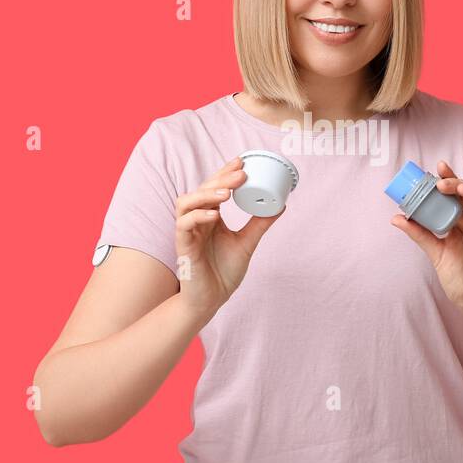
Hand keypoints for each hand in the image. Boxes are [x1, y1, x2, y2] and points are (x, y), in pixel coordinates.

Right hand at [174, 156, 285, 317]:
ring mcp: (188, 232)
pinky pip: (184, 225)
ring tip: (227, 194)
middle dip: (219, 179)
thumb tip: (280, 205)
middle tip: (240, 173)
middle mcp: (197, 221)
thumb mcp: (247, 243)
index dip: (224, 173)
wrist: (210, 301)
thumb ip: (260, 224)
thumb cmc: (223, 273)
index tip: (241, 161)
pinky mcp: (182, 246)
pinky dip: (197, 217)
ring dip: (206, 195)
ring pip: (187, 203)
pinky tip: (213, 216)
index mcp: (210, 218)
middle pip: (201, 190)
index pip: (213, 188)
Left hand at [389, 160, 462, 320]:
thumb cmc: (457, 278)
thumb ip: (419, 233)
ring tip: (461, 190)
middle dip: (457, 181)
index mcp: (460, 219)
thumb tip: (395, 217)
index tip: (436, 168)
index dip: (449, 176)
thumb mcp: (435, 252)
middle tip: (442, 184)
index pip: (455, 192)